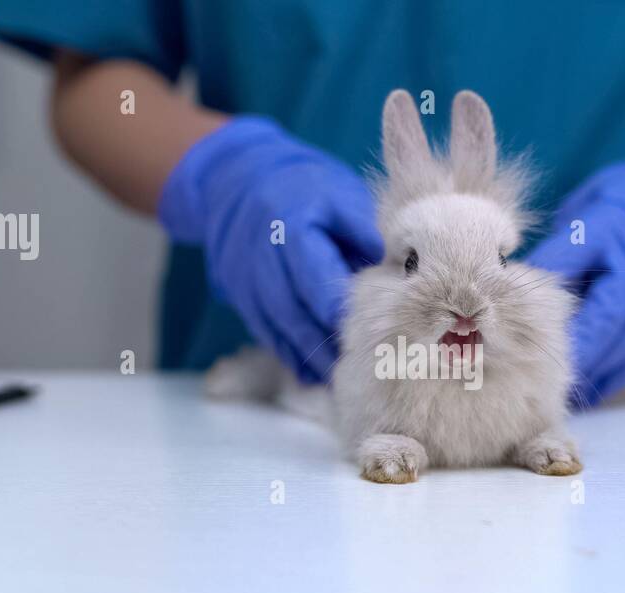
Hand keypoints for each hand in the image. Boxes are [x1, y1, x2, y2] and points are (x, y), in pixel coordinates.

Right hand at [159, 117, 382, 381]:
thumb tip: (386, 262)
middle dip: (323, 341)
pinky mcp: (239, 295)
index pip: (313, 276)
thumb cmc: (305, 189)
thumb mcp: (338, 194)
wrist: (238, 180)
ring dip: (306, 355)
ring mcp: (244, 279)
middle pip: (291, 309)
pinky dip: (289, 353)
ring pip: (275, 326)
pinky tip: (313, 374)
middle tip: (359, 368)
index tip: (368, 333)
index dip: (337, 308)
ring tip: (340, 379)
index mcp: (288, 226)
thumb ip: (361, 228)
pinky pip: (264, 331)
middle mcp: (260, 256)